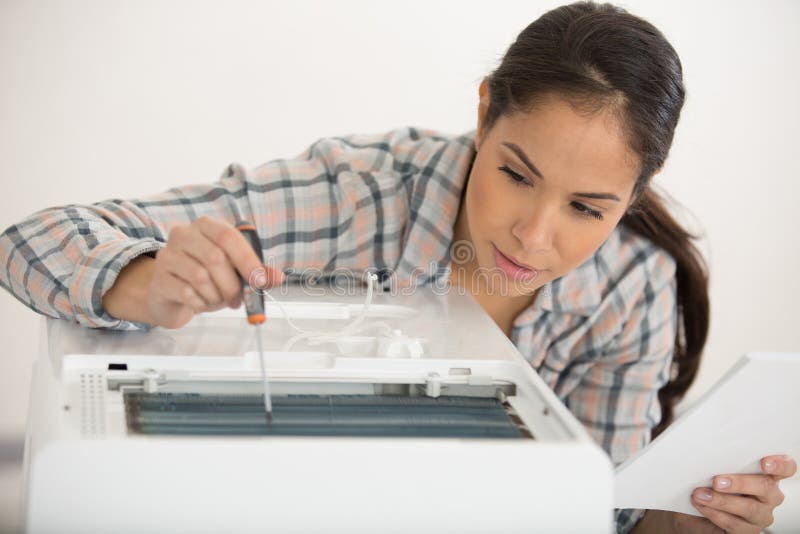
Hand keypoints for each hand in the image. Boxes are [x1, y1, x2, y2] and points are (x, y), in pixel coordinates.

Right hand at [147, 216, 283, 327]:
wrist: (172, 296)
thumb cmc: (208, 279)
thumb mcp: (235, 274)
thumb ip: (257, 274)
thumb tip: (277, 277)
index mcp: (206, 226)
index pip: (229, 237)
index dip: (247, 260)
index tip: (259, 281)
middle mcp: (183, 234)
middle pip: (215, 257)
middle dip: (232, 284)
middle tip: (238, 299)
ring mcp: (167, 254)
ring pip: (200, 276)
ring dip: (216, 295)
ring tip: (217, 300)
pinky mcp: (158, 278)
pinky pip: (186, 292)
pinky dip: (200, 303)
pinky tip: (201, 303)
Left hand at [667, 454, 796, 532]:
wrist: (698, 511)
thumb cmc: (712, 486)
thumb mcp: (718, 471)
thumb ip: (722, 463)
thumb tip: (707, 453)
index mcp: (767, 475)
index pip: (786, 468)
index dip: (780, 465)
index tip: (764, 463)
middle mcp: (769, 496)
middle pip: (765, 487)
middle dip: (740, 483)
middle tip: (717, 481)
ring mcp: (760, 515)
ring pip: (749, 509)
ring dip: (722, 501)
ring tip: (701, 494)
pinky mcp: (747, 531)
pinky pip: (734, 523)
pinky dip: (714, 513)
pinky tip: (701, 505)